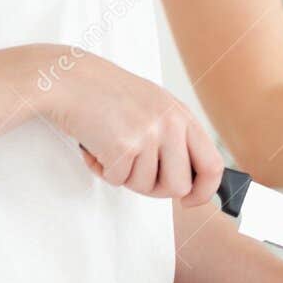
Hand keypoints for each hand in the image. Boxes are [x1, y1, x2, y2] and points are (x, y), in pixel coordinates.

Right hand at [29, 45, 224, 206]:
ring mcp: (149, 134)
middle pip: (179, 186)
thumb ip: (175, 138)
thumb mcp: (155, 108)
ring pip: (145, 186)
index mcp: (183, 116)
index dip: (204, 191)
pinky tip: (96, 146)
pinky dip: (103, 170)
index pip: (213, 165)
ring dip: (124, 176)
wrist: (70, 80)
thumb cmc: (110, 97)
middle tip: (134, 171)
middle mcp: (171, 124)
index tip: (190, 201)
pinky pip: (118, 180)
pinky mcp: (123, 145)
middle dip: (155, 189)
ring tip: (112, 148)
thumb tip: (188, 182)